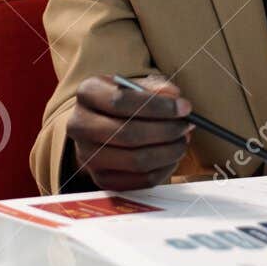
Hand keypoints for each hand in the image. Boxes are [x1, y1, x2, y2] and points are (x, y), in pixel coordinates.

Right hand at [67, 74, 194, 190]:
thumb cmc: (124, 100)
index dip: (157, 106)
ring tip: (182, 141)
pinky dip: (163, 170)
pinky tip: (172, 157)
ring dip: (168, 152)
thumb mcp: (136, 85)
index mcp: (87, 93)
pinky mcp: (100, 179)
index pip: (120, 101)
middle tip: (187, 126)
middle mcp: (79, 125)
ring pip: (135, 160)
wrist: (101, 124)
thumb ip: (155, 87)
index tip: (184, 107)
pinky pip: (138, 181)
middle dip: (165, 131)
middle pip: (127, 133)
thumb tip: (174, 96)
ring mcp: (87, 156)